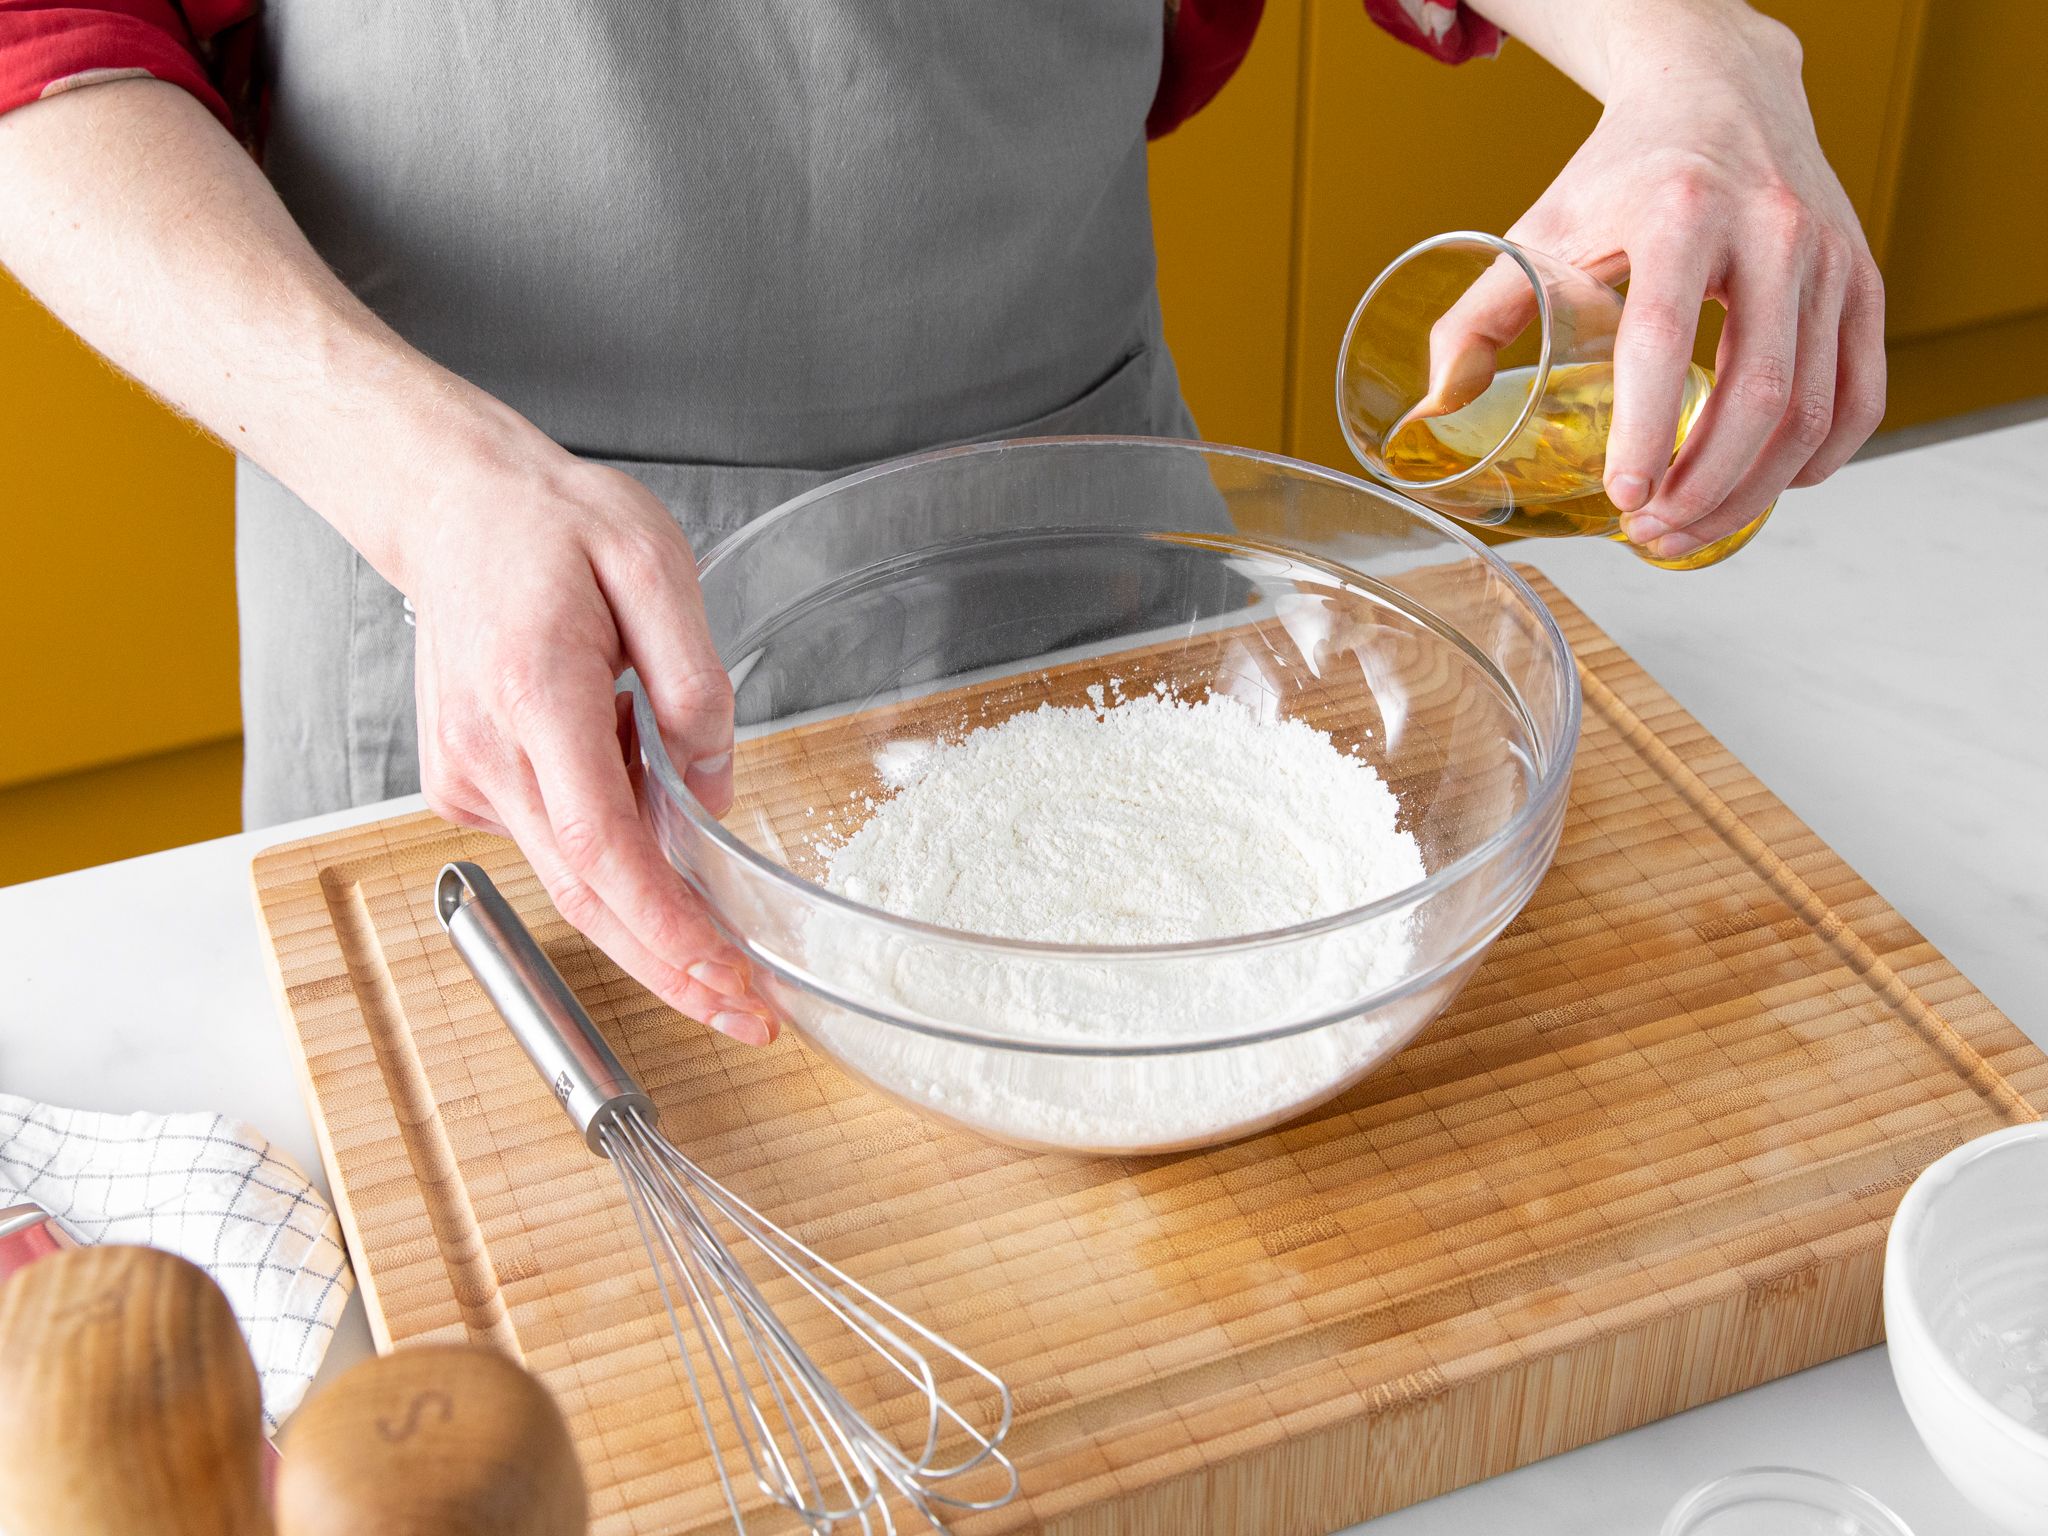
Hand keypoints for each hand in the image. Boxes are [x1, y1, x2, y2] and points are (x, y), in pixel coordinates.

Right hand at [403, 432, 779, 1043]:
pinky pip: (557, 844)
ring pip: (573, 882)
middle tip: (751, 1013)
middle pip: (588, 896)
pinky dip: (613, 851)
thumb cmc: (551, 526)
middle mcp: (489, 754)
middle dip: (674, 968)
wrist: (453, 509)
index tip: (727, 978)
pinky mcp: (466, 788)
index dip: (667, 929)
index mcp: (535, 697)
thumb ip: (694, 682)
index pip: (603, 848)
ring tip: (725, 922)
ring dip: (653, 919)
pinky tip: (637, 792)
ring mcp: (468, 779)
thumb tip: (710, 788)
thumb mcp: (654, 564)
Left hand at [1490, 6, 1885, 559]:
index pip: (1664, 338)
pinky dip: (1816, 460)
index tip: (1623, 496)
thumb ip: (1480, 314)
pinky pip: (1859, 395)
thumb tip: (1437, 404)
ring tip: (1685, 527)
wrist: (1719, 90)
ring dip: (1750, 490)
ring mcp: (1831, 257)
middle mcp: (1772, 230)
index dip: (1646, 428)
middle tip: (1647, 531)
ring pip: (1812, 408)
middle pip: (1758, 393)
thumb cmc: (1626, 170)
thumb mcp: (1542, 225)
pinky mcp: (1863, 280)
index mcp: (1679, 212)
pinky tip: (1765, 487)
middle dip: (1703, 486)